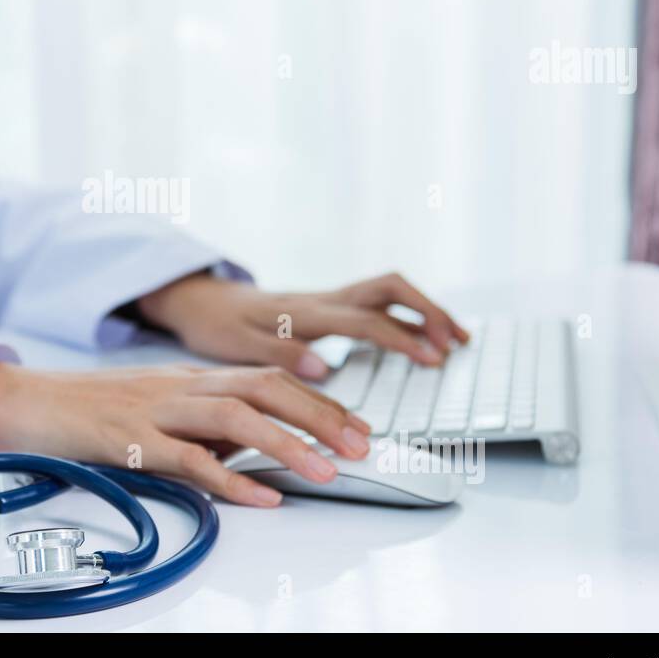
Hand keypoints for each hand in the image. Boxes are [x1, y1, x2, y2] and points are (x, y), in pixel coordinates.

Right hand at [0, 359, 371, 506]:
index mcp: (192, 378)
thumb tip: (255, 452)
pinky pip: (186, 459)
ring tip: (327, 470)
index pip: (269, 378)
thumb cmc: (89, 410)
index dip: (320, 400)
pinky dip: (230, 478)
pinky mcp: (128, 440)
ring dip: (288, 443)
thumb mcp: (159, 411)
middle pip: (264, 387)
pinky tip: (262, 495)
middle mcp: (181, 387)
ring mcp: (155, 411)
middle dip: (320, 415)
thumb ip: (205, 427)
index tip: (358, 427)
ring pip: (234, 416)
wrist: (23, 401)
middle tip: (360, 446)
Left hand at [136, 271, 468, 379]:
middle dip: (429, 311)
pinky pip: (378, 306)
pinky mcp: (328, 308)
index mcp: (305, 312)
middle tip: (458, 342)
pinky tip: (423, 338)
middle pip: (389, 290)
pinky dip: (408, 318)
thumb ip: (280, 353)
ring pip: (388, 294)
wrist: (200, 301)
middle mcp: (323, 300)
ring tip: (456, 339)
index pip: (366, 319)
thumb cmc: (217, 324)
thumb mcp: (236, 345)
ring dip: (426, 311)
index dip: (403, 338)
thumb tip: (323, 367)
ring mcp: (328, 301)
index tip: (433, 358)